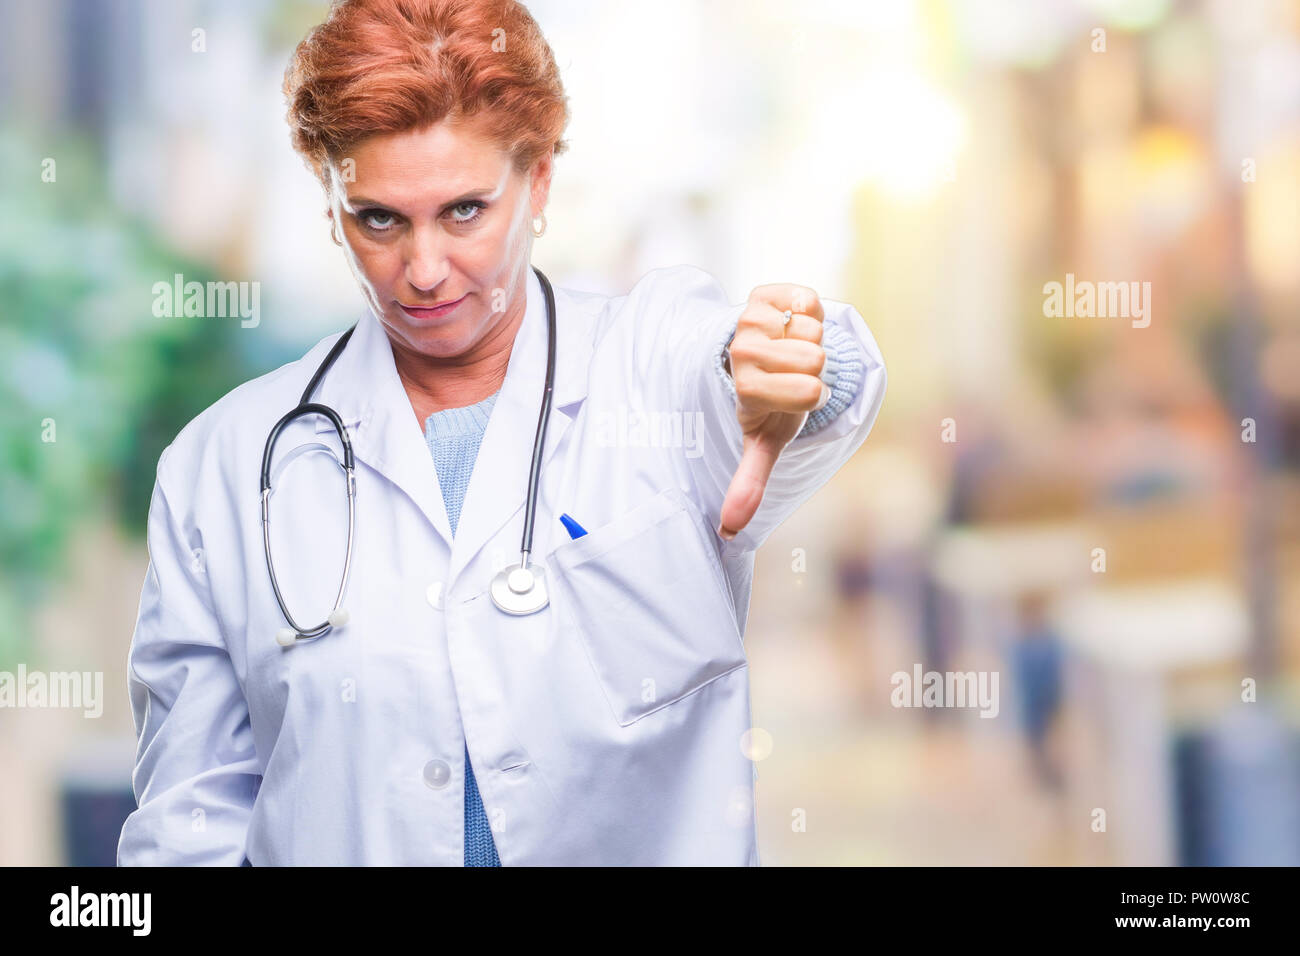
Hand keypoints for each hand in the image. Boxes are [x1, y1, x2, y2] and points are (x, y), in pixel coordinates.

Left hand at [718, 284, 826, 540]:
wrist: (754, 355)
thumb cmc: (767, 404)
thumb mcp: (763, 442)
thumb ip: (749, 482)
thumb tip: (728, 533)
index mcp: (745, 387)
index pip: (810, 391)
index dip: (814, 395)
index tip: (795, 397)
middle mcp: (741, 349)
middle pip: (815, 358)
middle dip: (814, 368)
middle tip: (792, 373)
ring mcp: (750, 317)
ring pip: (813, 329)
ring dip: (811, 340)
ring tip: (789, 350)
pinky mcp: (765, 292)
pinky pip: (809, 299)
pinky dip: (810, 311)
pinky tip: (792, 324)